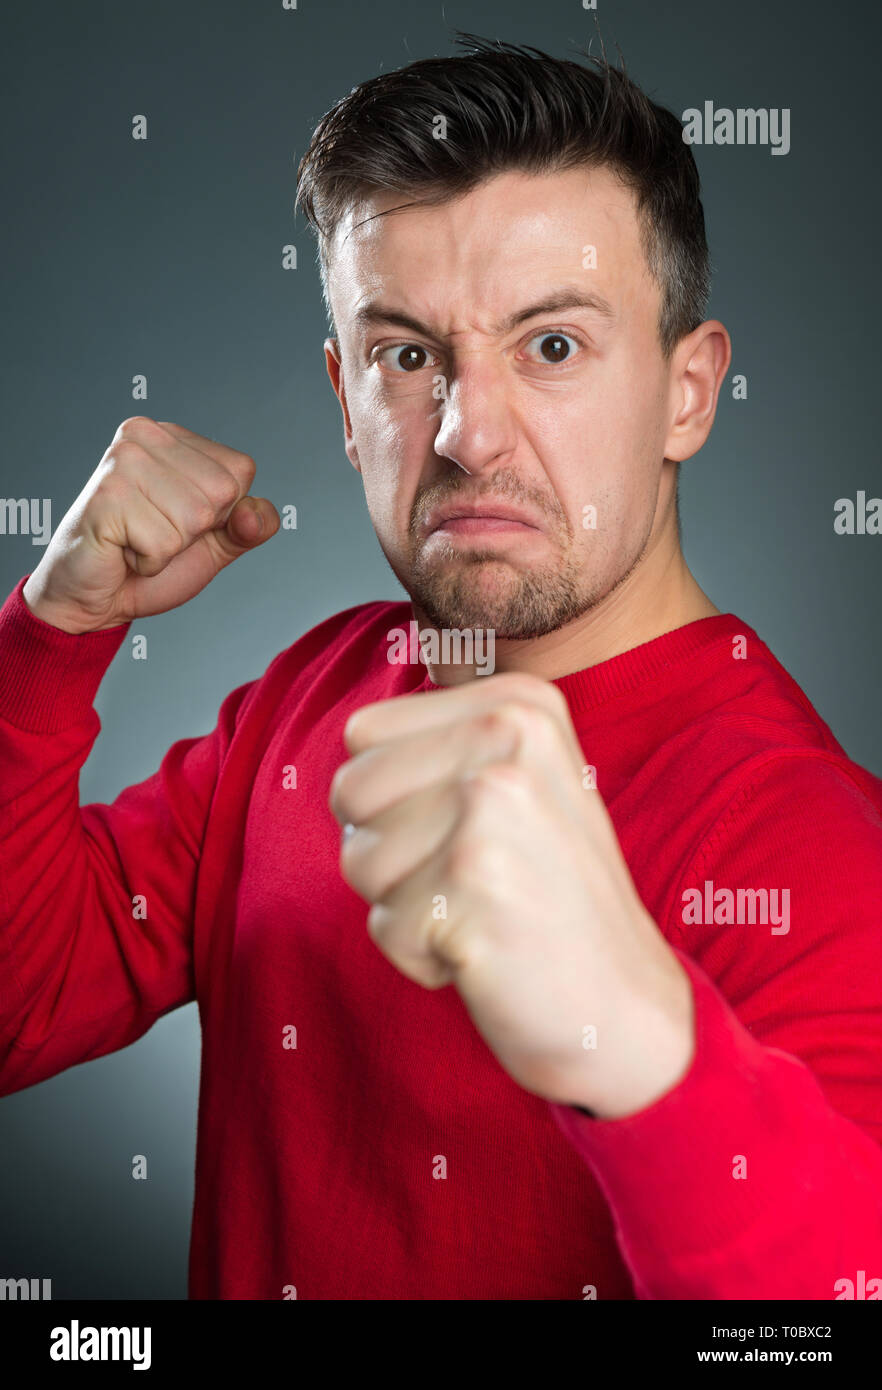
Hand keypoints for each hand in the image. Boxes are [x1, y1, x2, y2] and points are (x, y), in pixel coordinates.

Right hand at [22, 416, 279, 632]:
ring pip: (194, 519)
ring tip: (136, 540)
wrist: (93, 597)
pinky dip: (149, 562)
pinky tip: (122, 549)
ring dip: (169, 548)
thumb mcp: (215, 542)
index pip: (240, 471)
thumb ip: (250, 526)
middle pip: (221, 493)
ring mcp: (122, 462)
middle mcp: (145, 436)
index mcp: (173, 437)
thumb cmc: (146, 561)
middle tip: (153, 533)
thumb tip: (256, 513)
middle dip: (195, 531)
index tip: (178, 520)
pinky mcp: (107, 496)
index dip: (221, 513)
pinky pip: (164, 543)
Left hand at [330, 671, 694, 1117]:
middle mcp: (507, 735)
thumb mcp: (516, 785)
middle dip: (386, 853)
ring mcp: (492, 804)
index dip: (390, 800)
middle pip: (349, 790)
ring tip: (482, 912)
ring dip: (405, 907)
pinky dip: (422, 956)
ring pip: (357, 858)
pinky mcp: (473, 878)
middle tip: (471, 881)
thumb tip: (352, 735)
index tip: (465, 832)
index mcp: (518, 703)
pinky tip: (488, 952)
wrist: (624, 1006)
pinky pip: (383, 925)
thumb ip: (438, 747)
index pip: (363, 732)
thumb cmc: (548, 900)